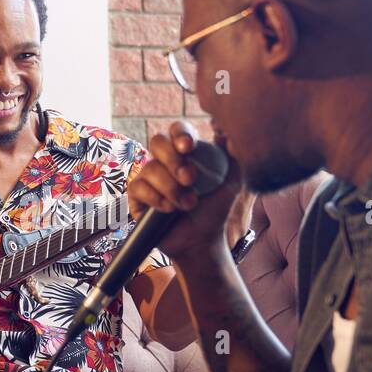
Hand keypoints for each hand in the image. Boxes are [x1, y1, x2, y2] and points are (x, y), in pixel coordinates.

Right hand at [126, 121, 243, 259]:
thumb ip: (234, 157)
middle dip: (173, 160)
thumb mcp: (232, 183)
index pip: (178, 130)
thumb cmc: (215, 210)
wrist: (202, 240)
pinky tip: (169, 210)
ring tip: (188, 205)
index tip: (190, 147)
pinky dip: (157, 199)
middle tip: (190, 179)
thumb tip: (226, 134)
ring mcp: (148, 178)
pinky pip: (139, 187)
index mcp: (186, 153)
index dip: (180, 134)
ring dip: (172, 188)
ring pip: (150, 168)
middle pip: (158, 141)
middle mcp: (164, 161)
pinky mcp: (137, 196)